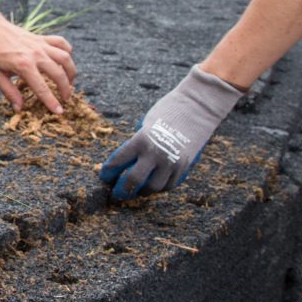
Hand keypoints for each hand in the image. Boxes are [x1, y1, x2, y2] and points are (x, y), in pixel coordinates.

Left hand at [0, 7, 75, 112]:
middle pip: (58, 74)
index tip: (59, 112)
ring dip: (71, 71)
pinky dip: (68, 51)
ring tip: (70, 82)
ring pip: (65, 58)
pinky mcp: (42, 38)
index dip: (52, 102)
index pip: (42, 88)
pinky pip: (62, 43)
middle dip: (65, 89)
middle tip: (66, 98)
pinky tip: (65, 61)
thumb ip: (9, 93)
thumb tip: (19, 108)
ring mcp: (41, 45)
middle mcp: (36, 54)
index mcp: (23, 66)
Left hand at [99, 67, 242, 199]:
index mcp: (140, 140)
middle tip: (117, 194)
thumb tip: (125, 166)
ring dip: (142, 191)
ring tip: (135, 190)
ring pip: (152, 188)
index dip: (108, 173)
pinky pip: (168, 185)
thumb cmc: (167, 112)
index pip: (118, 162)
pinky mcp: (184, 167)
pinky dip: (159, 187)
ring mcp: (171, 162)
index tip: (104, 177)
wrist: (197, 107)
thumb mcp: (145, 126)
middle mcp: (155, 153)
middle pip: (133, 180)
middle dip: (122, 190)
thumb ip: (136, 146)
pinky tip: (152, 184)